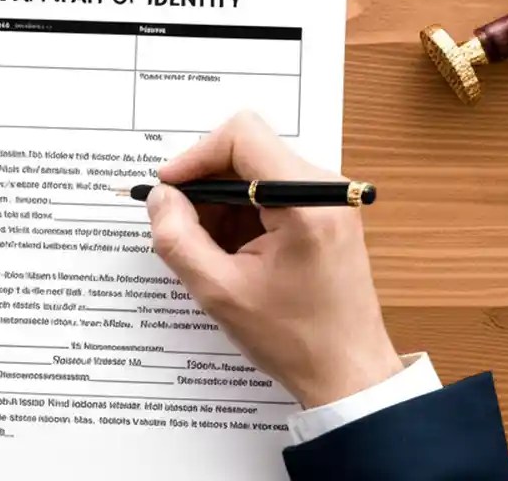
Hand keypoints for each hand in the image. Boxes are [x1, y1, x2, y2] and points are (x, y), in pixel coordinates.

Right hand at [146, 111, 400, 408]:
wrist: (348, 372)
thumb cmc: (295, 339)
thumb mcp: (220, 292)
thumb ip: (178, 239)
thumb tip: (159, 198)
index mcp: (306, 202)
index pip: (242, 136)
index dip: (195, 156)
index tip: (169, 189)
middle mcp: (325, 189)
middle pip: (246, 150)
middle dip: (205, 186)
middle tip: (181, 227)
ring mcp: (329, 199)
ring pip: (255, 171)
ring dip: (222, 204)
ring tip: (211, 252)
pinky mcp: (325, 212)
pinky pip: (270, 191)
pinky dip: (241, 215)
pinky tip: (232, 254)